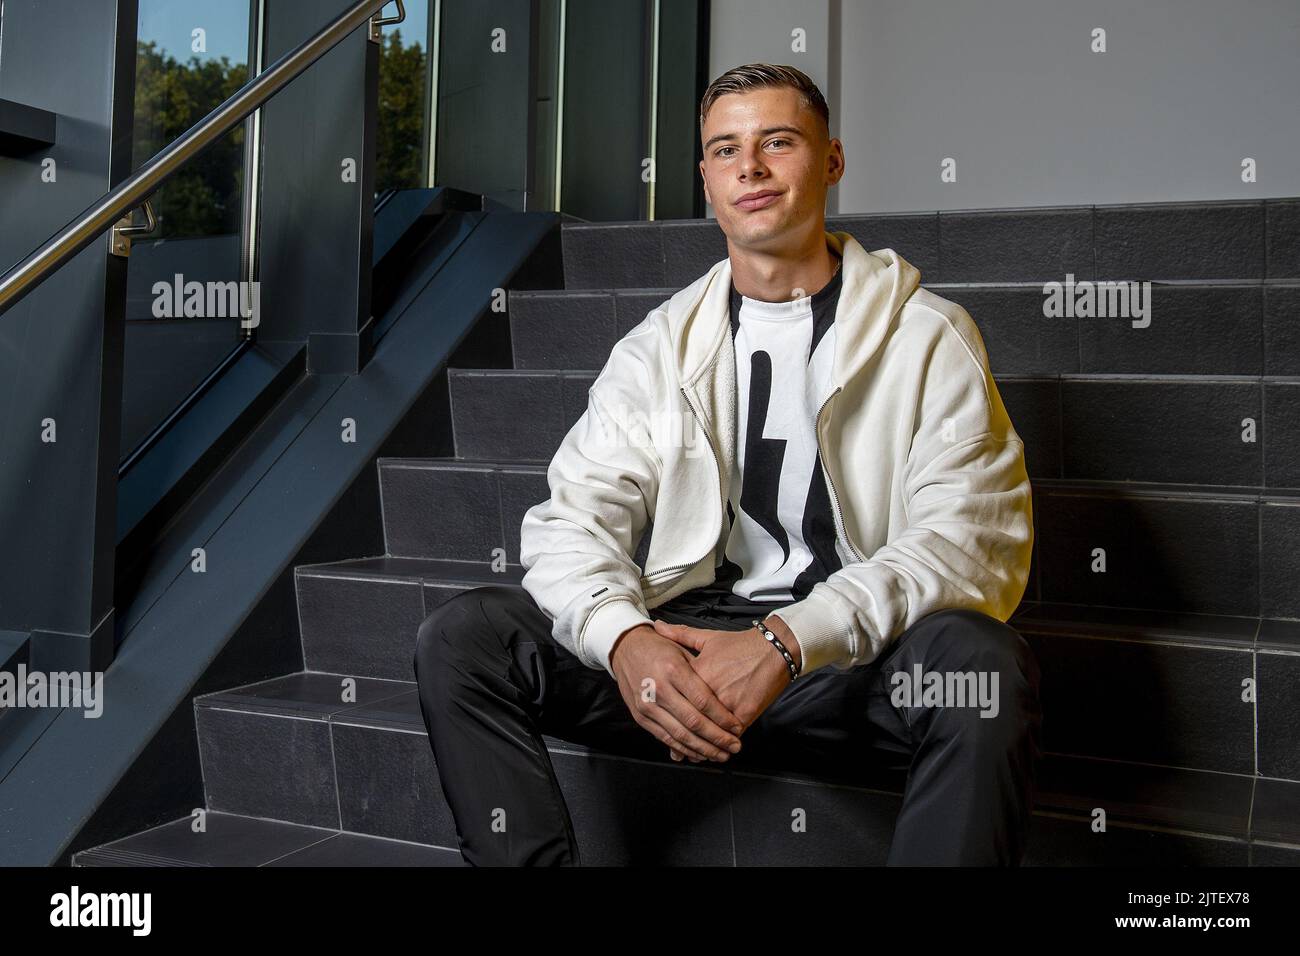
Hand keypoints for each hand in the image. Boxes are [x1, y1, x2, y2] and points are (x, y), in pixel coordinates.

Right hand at [608, 624, 746, 762]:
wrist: (625, 647)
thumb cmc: (658, 647)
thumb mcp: (682, 651)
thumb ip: (702, 674)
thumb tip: (725, 698)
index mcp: (673, 670)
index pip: (703, 701)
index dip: (723, 718)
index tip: (737, 727)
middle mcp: (659, 689)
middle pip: (694, 721)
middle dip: (717, 738)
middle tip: (734, 746)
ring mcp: (648, 705)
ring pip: (680, 734)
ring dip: (703, 749)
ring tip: (721, 755)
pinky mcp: (640, 716)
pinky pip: (664, 737)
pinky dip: (683, 748)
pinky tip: (698, 753)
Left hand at [653, 616, 800, 762]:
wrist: (774, 649)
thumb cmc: (740, 644)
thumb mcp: (707, 637)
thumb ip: (679, 634)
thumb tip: (658, 626)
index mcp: (694, 673)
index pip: (675, 699)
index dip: (669, 715)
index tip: (665, 724)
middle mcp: (708, 691)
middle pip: (688, 720)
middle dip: (684, 737)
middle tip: (680, 751)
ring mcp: (726, 704)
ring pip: (708, 732)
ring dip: (703, 746)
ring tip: (698, 755)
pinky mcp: (743, 714)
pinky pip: (729, 735)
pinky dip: (724, 744)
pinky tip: (720, 751)